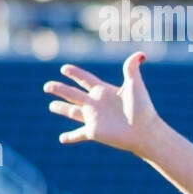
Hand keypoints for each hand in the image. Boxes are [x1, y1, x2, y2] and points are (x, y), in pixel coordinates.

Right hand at [42, 52, 160, 154]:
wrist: (144, 131)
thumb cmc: (142, 108)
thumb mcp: (135, 85)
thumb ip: (131, 68)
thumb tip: (140, 54)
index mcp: (104, 91)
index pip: (85, 79)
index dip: (75, 74)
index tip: (64, 68)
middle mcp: (96, 103)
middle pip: (73, 94)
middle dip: (60, 89)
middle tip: (47, 86)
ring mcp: (93, 118)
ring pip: (73, 112)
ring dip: (61, 109)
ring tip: (51, 106)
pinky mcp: (93, 132)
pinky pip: (78, 134)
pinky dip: (70, 137)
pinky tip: (62, 139)